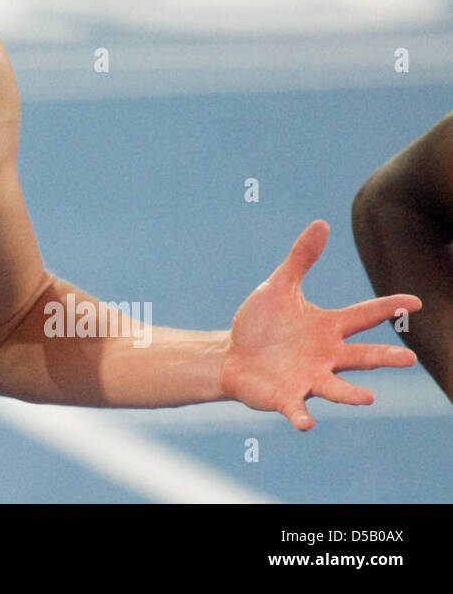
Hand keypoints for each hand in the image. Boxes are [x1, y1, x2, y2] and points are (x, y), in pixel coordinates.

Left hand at [219, 220, 421, 429]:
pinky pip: (297, 409)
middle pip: (361, 358)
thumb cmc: (262, 323)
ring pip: (336, 388)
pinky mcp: (286, 397)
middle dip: (384, 359)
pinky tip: (307, 423)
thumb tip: (321, 223)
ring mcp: (308, 379)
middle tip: (408, 359)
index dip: (388, 308)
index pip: (364, 315)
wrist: (233, 355)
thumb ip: (301, 259)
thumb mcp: (280, 286)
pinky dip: (302, 416)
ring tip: (368, 399)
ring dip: (350, 394)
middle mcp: (326, 356)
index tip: (414, 302)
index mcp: (328, 328)